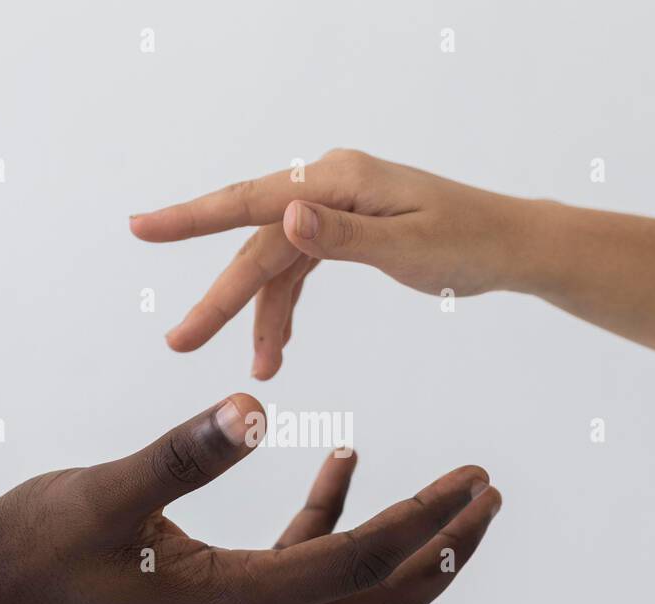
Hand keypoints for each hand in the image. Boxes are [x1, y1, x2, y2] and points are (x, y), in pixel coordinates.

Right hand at [0, 394, 500, 603]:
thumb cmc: (37, 549)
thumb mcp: (108, 493)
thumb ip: (183, 452)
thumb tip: (256, 405)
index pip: (357, 563)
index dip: (422, 522)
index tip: (474, 482)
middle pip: (383, 600)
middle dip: (443, 549)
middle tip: (489, 493)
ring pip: (353, 588)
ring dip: (405, 538)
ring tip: (453, 484)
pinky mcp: (225, 593)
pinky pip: (306, 562)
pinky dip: (337, 516)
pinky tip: (346, 458)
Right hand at [130, 149, 537, 378]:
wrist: (512, 246)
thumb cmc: (470, 244)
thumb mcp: (408, 247)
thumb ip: (343, 237)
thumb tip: (286, 217)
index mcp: (340, 181)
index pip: (253, 203)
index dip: (193, 219)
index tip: (143, 228)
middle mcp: (329, 188)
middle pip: (256, 244)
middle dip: (220, 298)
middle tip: (179, 341)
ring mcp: (334, 210)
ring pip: (274, 265)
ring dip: (258, 317)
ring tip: (255, 370)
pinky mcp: (344, 232)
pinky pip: (298, 272)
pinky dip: (286, 310)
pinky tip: (276, 349)